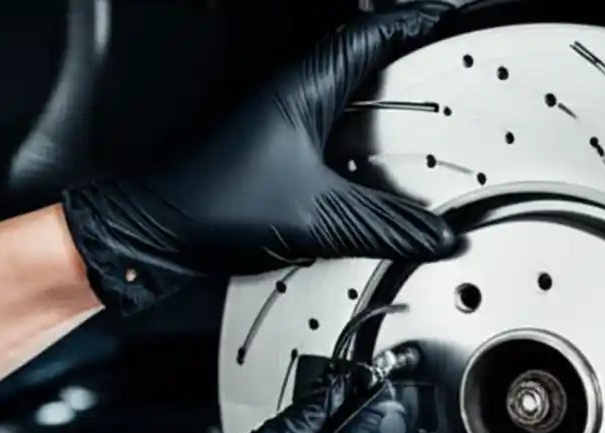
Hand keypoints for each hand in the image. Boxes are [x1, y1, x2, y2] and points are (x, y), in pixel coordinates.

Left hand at [63, 2, 455, 314]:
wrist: (149, 233)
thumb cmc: (208, 205)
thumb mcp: (318, 220)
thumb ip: (386, 228)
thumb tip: (435, 236)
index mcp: (304, 86)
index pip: (374, 34)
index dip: (420, 24)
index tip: (454, 24)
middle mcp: (289, 92)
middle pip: (365, 59)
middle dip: (412, 61)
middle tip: (451, 68)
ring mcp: (277, 118)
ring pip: (346, 94)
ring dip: (385, 101)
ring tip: (426, 116)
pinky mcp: (270, 147)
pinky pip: (329, 129)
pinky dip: (360, 138)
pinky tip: (376, 168)